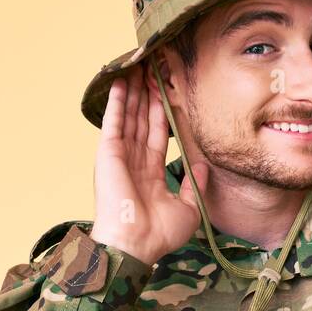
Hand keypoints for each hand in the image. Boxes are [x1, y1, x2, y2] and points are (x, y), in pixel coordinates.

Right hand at [90, 62, 208, 265]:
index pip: (158, 135)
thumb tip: (203, 166)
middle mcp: (134, 162)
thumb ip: (195, 185)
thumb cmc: (158, 235)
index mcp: (150, 174)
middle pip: (142, 120)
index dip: (162, 113)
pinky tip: (120, 80)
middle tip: (153, 69)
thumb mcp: (188, 209)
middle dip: (147, 95)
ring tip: (138, 66)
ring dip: (133, 91)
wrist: (136, 244)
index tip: (166, 92)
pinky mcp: (109, 152)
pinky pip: (114, 121)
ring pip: (128, 115)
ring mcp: (120, 156)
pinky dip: (116, 100)